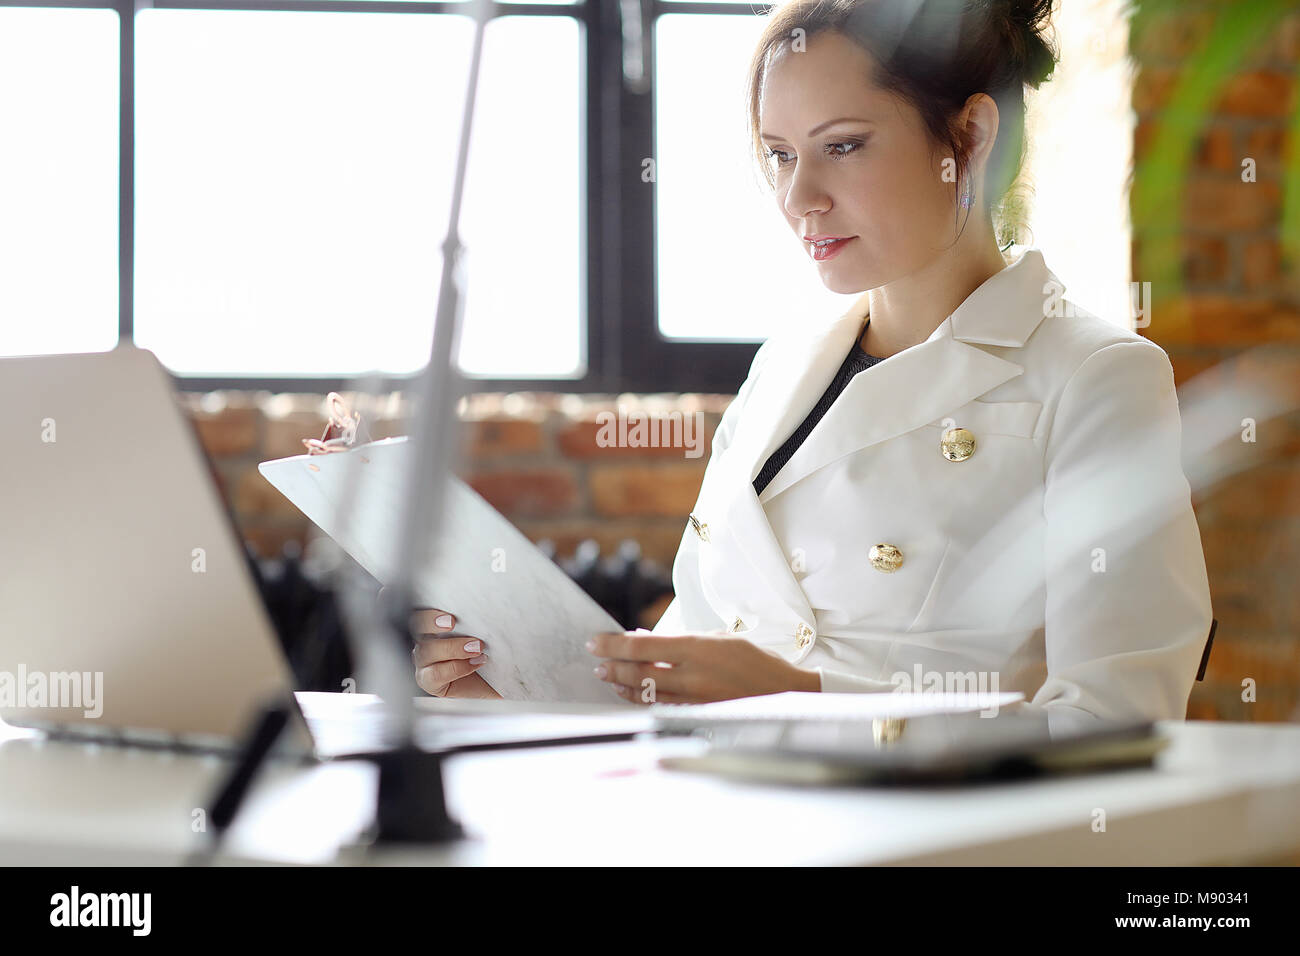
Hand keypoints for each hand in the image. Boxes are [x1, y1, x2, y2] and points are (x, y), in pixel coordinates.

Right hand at [380, 587, 500, 698]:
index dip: (390, 598)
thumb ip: (469, 612)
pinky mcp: (430, 682)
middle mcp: (423, 639)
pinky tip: (476, 662)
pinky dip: (457, 667)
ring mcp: (424, 661)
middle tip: (452, 621)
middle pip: (413, 625)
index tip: (390, 590)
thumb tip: (473, 595)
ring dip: (453, 647)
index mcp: (430, 621)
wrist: (501, 678)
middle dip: (429, 621)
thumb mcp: (481, 624)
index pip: (411, 606)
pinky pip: (434, 674)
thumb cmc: (489, 648)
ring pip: (426, 650)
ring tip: (477, 646)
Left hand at [585, 630, 819, 703]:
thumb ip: (680, 641)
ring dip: (622, 685)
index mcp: (697, 648)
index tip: (595, 642)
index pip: (642, 647)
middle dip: (612, 667)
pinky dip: (642, 699)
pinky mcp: (697, 715)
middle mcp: (692, 675)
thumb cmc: (753, 660)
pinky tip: (631, 693)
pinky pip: (661, 707)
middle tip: (596, 662)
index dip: (613, 645)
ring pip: (645, 693)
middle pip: (638, 672)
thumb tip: (644, 639)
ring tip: (608, 677)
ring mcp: (694, 698)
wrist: (785, 693)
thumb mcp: (718, 639)